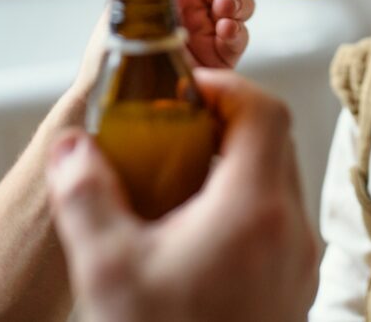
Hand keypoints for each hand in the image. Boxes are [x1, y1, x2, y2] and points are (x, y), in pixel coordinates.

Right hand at [47, 69, 319, 321]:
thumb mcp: (108, 271)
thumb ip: (86, 197)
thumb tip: (71, 146)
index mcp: (254, 211)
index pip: (264, 110)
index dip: (224, 86)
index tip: (182, 91)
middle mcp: (289, 229)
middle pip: (274, 140)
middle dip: (224, 121)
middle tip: (174, 126)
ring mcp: (299, 259)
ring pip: (279, 179)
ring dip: (235, 163)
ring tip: (178, 176)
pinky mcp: (295, 284)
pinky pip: (278, 217)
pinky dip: (244, 201)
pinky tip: (195, 227)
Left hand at [69, 0, 254, 98]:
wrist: (118, 89)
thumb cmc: (119, 38)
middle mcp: (190, 1)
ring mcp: (206, 27)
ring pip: (240, 4)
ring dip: (238, 1)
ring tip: (223, 10)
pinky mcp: (218, 55)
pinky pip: (239, 36)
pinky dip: (237, 29)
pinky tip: (224, 30)